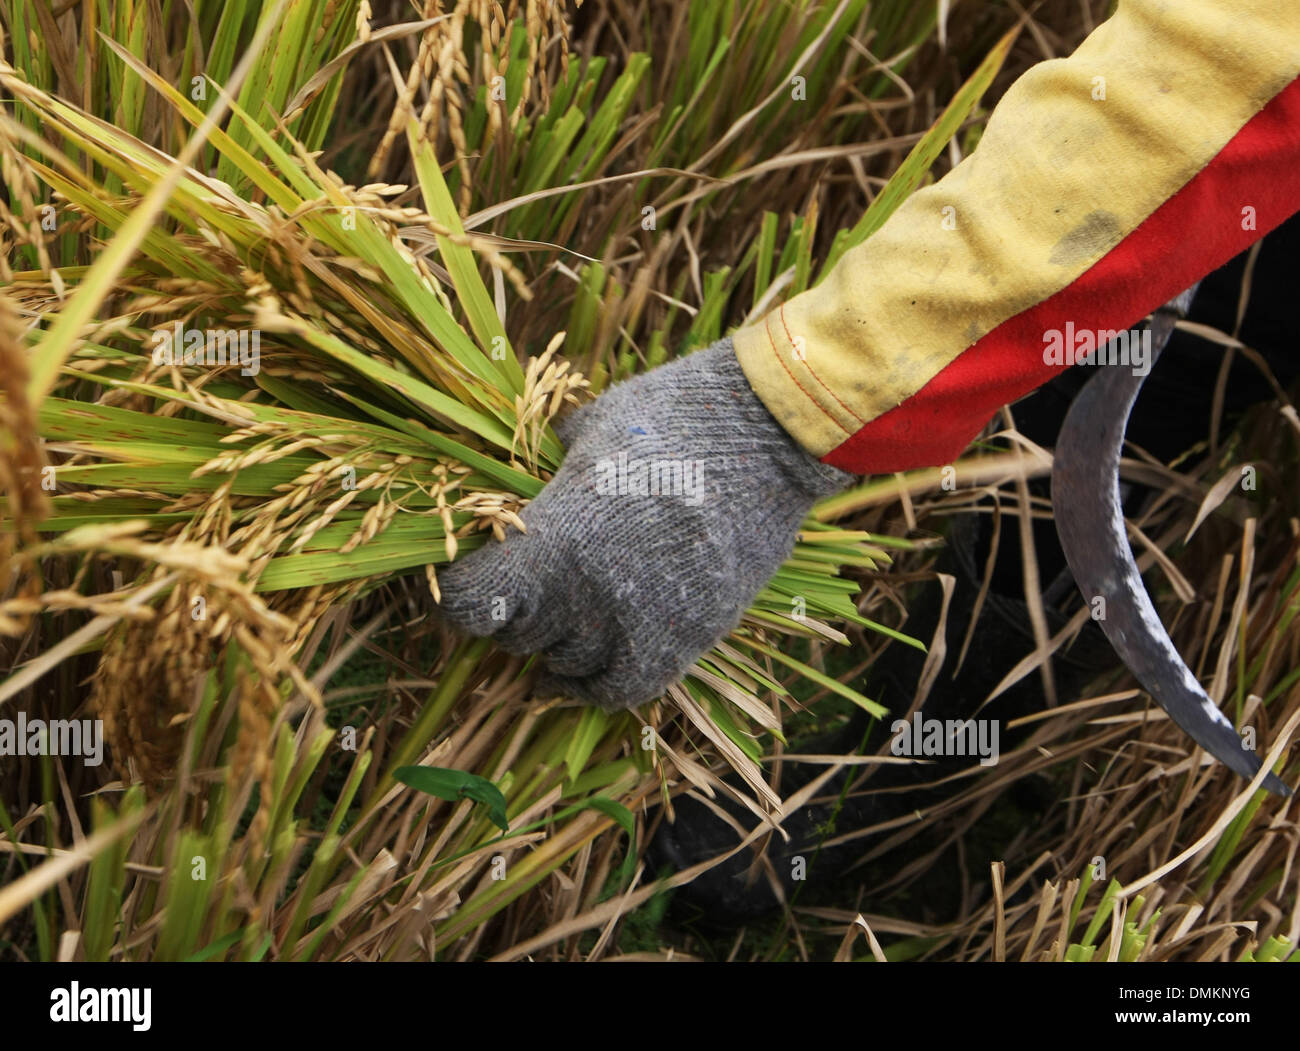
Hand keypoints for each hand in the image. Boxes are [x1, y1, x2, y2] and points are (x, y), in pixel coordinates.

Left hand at [435, 336, 852, 709]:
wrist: (769, 433)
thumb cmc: (669, 414)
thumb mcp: (587, 432)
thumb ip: (545, 476)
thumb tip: (520, 488)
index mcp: (554, 541)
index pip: (471, 605)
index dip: (458, 598)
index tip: (465, 585)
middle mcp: (591, 598)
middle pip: (517, 637)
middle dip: (513, 614)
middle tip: (525, 588)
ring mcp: (644, 626)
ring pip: (567, 666)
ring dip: (557, 644)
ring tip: (564, 615)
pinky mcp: (691, 639)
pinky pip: (624, 689)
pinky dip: (596, 684)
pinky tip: (585, 668)